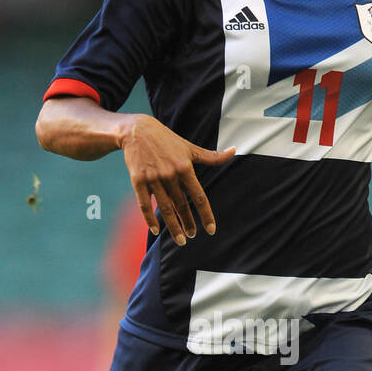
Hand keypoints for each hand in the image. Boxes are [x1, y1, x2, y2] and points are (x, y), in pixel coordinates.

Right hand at [121, 115, 235, 244]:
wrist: (138, 131)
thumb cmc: (167, 140)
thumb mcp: (190, 147)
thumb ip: (211, 156)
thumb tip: (233, 152)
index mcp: (185, 167)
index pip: (199, 197)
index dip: (206, 215)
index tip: (211, 230)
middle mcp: (170, 174)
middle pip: (182, 205)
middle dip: (188, 223)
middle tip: (192, 236)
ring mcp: (153, 178)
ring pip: (165, 208)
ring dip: (173, 226)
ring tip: (180, 240)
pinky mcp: (138, 180)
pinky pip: (144, 204)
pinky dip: (149, 218)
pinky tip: (155, 230)